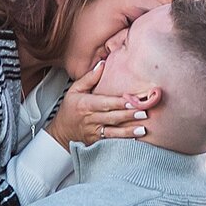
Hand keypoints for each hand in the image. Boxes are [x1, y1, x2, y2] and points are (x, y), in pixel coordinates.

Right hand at [46, 57, 161, 147]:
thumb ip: (90, 77)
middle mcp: (90, 119)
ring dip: (129, 131)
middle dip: (129, 115)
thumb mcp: (75, 89)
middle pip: (112, 117)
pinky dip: (123, 141)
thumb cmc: (69, 109)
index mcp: (85, 104)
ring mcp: (94, 131)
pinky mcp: (97, 141)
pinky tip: (134, 140)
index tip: (133, 101)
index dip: (119, 103)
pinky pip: (111, 141)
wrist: (61, 132)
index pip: (105, 103)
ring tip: (142, 129)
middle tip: (144, 112)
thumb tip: (102, 64)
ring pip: (113, 131)